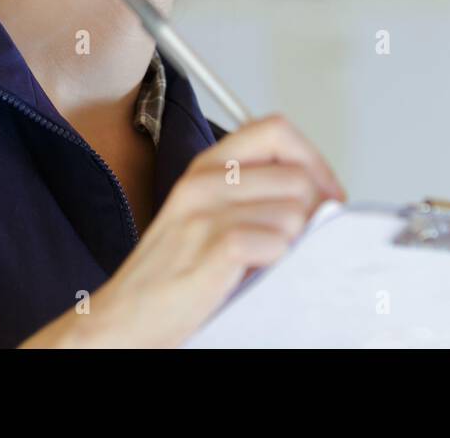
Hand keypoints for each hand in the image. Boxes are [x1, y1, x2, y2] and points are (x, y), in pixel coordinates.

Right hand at [84, 112, 345, 346]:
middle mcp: (204, 180)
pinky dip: (276, 264)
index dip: (314, 160)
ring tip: (263, 262)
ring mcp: (206, 211)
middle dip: (313, 213)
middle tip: (298, 241)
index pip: (277, 130)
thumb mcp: (209, 215)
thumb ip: (254, 193)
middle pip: (298, 176)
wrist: (125, 319)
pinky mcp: (214, 246)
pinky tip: (252, 274)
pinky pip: (278, 243)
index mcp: (207, 166)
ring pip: (295, 212)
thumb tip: (322, 197)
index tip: (324, 194)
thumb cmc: (174, 274)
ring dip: (292, 245)